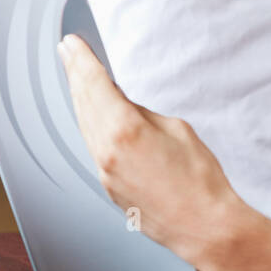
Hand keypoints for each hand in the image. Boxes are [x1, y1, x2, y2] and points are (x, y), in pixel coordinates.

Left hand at [56, 34, 248, 270]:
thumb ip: (145, 114)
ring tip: (75, 78)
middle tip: (67, 52)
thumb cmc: (200, 181)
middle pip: (83, 103)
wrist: (204, 225)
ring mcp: (105, 172)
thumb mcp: (177, 129)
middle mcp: (107, 152)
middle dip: (74, 74)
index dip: (82, 61)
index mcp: (125, 131)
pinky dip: (89, 124)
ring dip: (78, 98)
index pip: (95, 85)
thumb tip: (128, 107)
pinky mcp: (110, 186)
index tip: (72, 45)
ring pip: (84, 126)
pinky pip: (93, 146)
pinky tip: (93, 115)